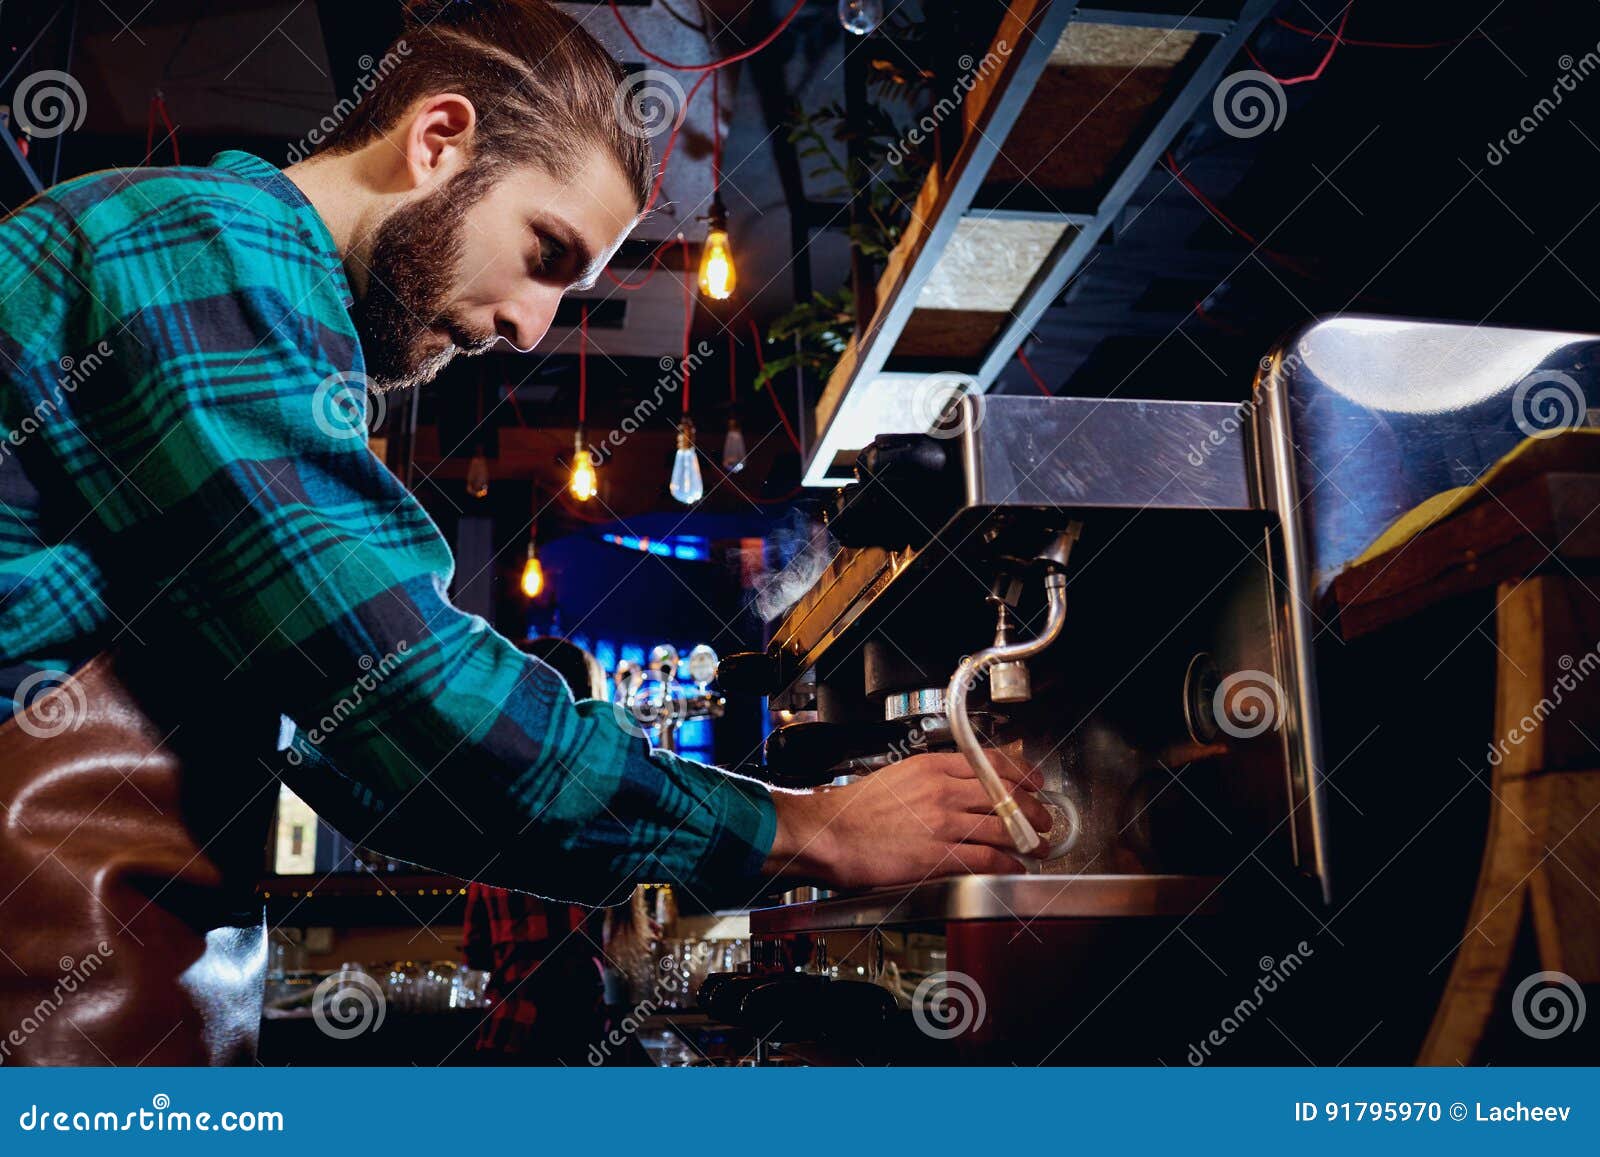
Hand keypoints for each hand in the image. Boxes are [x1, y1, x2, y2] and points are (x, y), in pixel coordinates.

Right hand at [762, 750, 1052, 888]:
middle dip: (1033, 807)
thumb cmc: (852, 810)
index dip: (1021, 771)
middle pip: (1004, 793)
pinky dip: (1007, 862)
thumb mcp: (895, 776)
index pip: (990, 762)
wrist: (829, 834)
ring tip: (1040, 846)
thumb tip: (956, 785)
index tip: (1034, 780)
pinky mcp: (937, 855)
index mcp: (930, 766)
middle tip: (1044, 817)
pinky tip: (1014, 866)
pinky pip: (985, 857)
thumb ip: (928, 778)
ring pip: (1002, 825)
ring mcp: (941, 822)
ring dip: (1028, 838)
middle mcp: (941, 790)